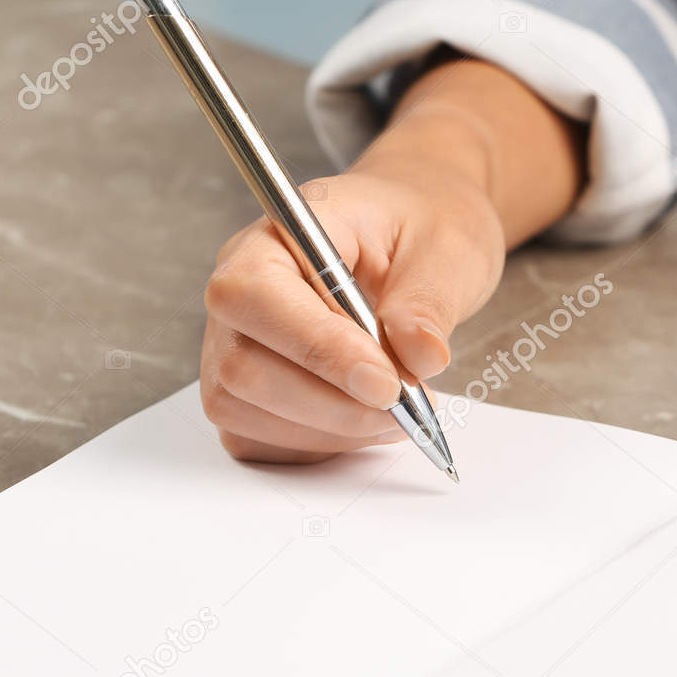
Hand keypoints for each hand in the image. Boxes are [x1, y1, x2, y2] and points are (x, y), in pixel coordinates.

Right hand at [200, 162, 502, 463]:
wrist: (414, 243)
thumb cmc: (417, 232)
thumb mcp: (444, 248)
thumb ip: (427, 300)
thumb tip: (420, 355)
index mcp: (274, 238)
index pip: (257, 294)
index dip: (317, 348)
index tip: (386, 383)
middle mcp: (239, 295)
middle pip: (243, 369)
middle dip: (332, 405)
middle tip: (406, 406)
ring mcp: (232, 347)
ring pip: (245, 412)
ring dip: (330, 430)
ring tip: (399, 413)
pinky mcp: (244, 394)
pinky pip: (258, 439)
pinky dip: (317, 445)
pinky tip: (366, 422)